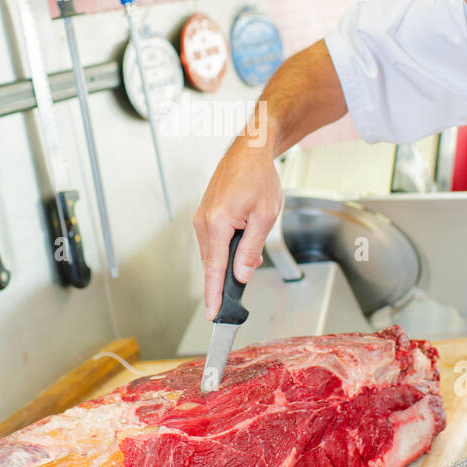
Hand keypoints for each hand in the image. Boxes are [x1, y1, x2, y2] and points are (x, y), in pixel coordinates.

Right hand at [194, 137, 281, 318]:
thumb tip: (241, 275)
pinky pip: (213, 242)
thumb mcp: (264, 216)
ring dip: (228, 261)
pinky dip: (224, 250)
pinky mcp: (204, 215)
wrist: (249, 152)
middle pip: (212, 263)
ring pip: (213, 253)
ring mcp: (201, 218)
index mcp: (218, 222)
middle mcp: (203, 221)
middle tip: (242, 285)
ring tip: (249, 251)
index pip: (214, 268)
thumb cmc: (259, 177)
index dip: (213, 295)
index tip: (213, 314)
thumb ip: (251, 248)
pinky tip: (240, 243)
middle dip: (225, 279)